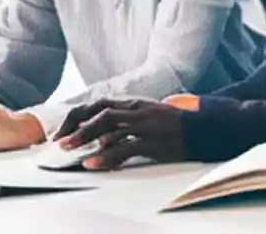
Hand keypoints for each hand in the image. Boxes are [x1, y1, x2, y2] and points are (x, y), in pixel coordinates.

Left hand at [54, 99, 185, 170]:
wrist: (206, 130)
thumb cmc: (176, 127)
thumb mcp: (148, 120)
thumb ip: (125, 127)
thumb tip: (102, 141)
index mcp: (135, 103)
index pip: (100, 104)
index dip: (79, 116)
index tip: (64, 131)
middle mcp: (138, 110)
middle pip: (100, 112)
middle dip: (76, 126)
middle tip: (59, 141)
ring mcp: (145, 124)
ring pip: (108, 126)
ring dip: (84, 137)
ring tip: (68, 150)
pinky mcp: (153, 141)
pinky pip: (124, 147)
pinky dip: (106, 156)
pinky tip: (93, 163)